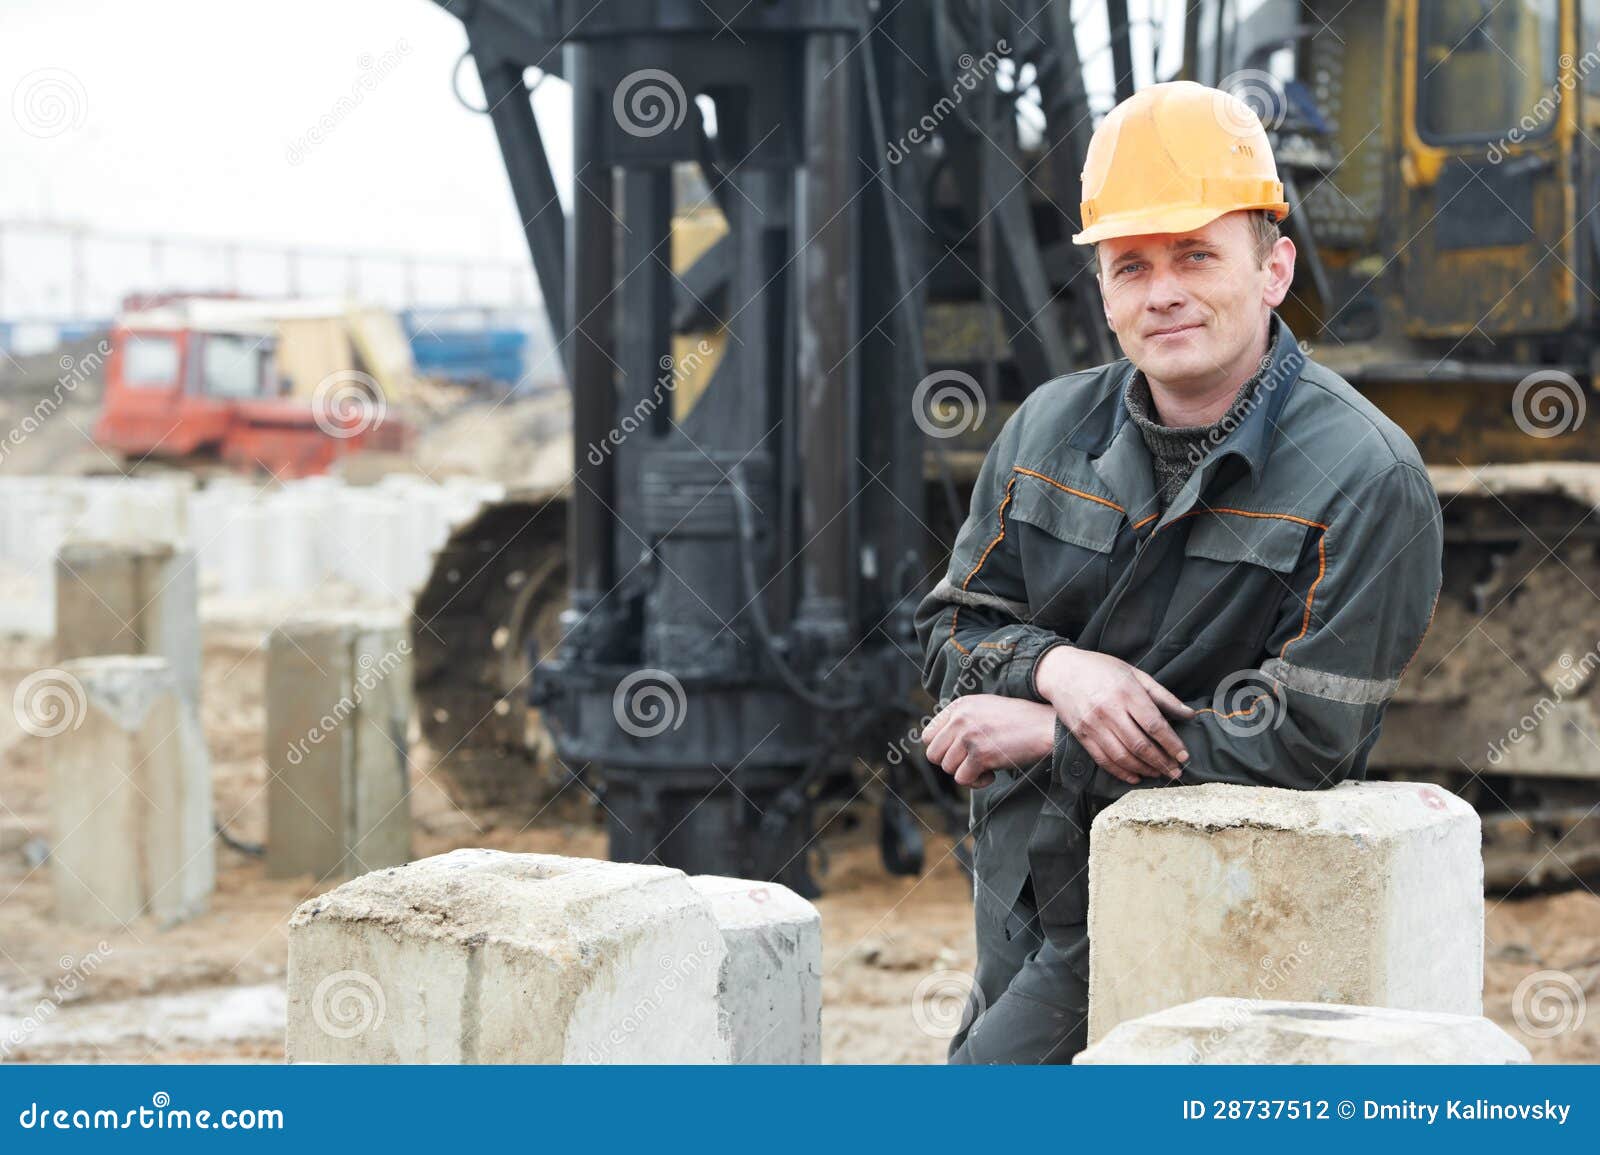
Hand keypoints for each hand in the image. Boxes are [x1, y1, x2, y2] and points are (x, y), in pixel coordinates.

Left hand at [922, 694, 1055, 788]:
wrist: (1046, 727)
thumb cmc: (1020, 721)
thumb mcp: (985, 709)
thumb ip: (962, 721)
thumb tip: (940, 747)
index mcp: (959, 706)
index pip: (927, 735)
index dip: (941, 749)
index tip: (958, 754)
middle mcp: (960, 718)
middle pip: (933, 754)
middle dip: (951, 764)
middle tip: (971, 763)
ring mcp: (969, 736)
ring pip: (948, 768)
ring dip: (966, 773)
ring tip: (985, 766)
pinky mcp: (981, 754)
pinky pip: (963, 779)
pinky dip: (977, 782)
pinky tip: (992, 774)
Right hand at [1033, 646, 1194, 784]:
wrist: (1061, 671)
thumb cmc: (1102, 669)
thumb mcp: (1134, 674)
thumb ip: (1162, 696)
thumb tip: (1189, 714)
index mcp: (1126, 693)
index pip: (1154, 725)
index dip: (1172, 743)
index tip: (1184, 756)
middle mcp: (1109, 711)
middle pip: (1140, 744)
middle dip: (1161, 762)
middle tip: (1176, 772)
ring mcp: (1093, 725)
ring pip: (1122, 756)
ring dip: (1144, 769)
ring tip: (1159, 774)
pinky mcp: (1082, 735)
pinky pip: (1103, 759)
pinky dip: (1121, 772)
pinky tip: (1135, 776)